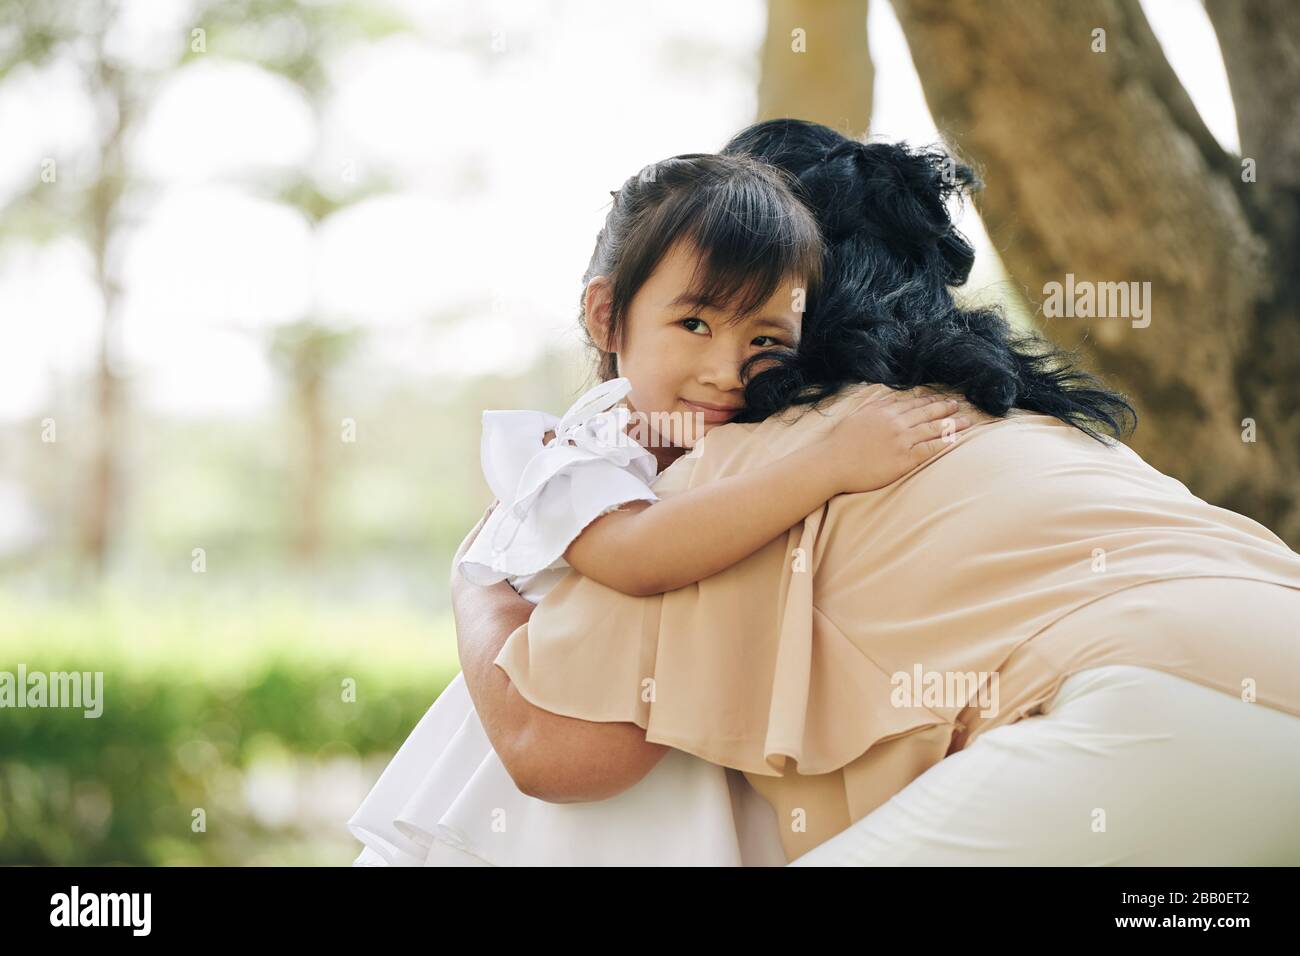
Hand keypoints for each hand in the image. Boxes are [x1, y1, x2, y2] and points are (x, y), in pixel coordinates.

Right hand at [820, 386, 974, 493]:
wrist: (832, 462)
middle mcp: (897, 422)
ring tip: (967, 421)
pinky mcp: (904, 459)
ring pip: (934, 429)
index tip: (941, 399)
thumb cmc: (839, 442)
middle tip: (959, 405)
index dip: (930, 401)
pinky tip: (956, 440)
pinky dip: (945, 443)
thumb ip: (875, 405)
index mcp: (885, 411)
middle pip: (928, 413)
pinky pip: (930, 449)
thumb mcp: (857, 415)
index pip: (914, 403)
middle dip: (946, 408)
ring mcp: (902, 440)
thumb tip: (889, 397)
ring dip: (953, 424)